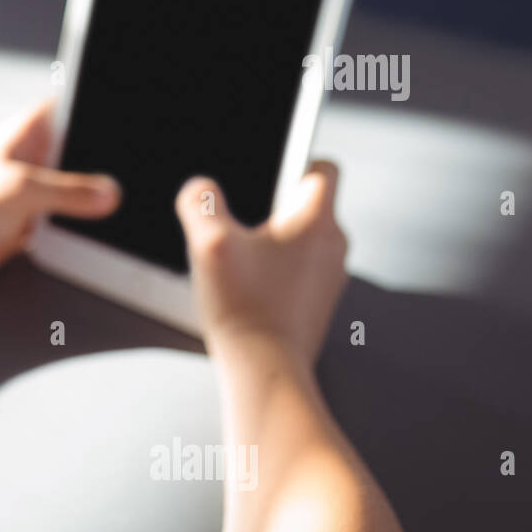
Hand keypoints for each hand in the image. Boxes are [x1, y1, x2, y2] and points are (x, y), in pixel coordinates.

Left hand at [0, 98, 120, 286]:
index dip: (99, 106)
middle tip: (136, 170)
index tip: (128, 116)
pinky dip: (79, 224)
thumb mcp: (23, 192)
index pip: (71, 106)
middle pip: (81, 150)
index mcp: (29, 133)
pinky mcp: (31, 218)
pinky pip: (66, 217)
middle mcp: (34, 157)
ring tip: (123, 205)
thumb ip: (70, 191)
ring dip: (93, 198)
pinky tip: (99, 231)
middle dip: (105, 161)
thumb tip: (110, 193)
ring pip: (76, 187)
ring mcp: (33, 188)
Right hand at [175, 161, 347, 369]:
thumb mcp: (209, 243)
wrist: (266, 371)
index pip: (324, 167)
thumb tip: (198, 189)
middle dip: (274, 208)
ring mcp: (329, 278)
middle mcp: (333, 246)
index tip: (269, 170)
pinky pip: (299, 272)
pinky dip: (276, 273)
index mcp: (317, 220)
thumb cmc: (246, 310)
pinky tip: (246, 289)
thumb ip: (199, 203)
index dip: (296, 159)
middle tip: (241, 223)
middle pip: (309, 205)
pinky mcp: (317, 304)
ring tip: (239, 260)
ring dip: (274, 243)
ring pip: (303, 241)